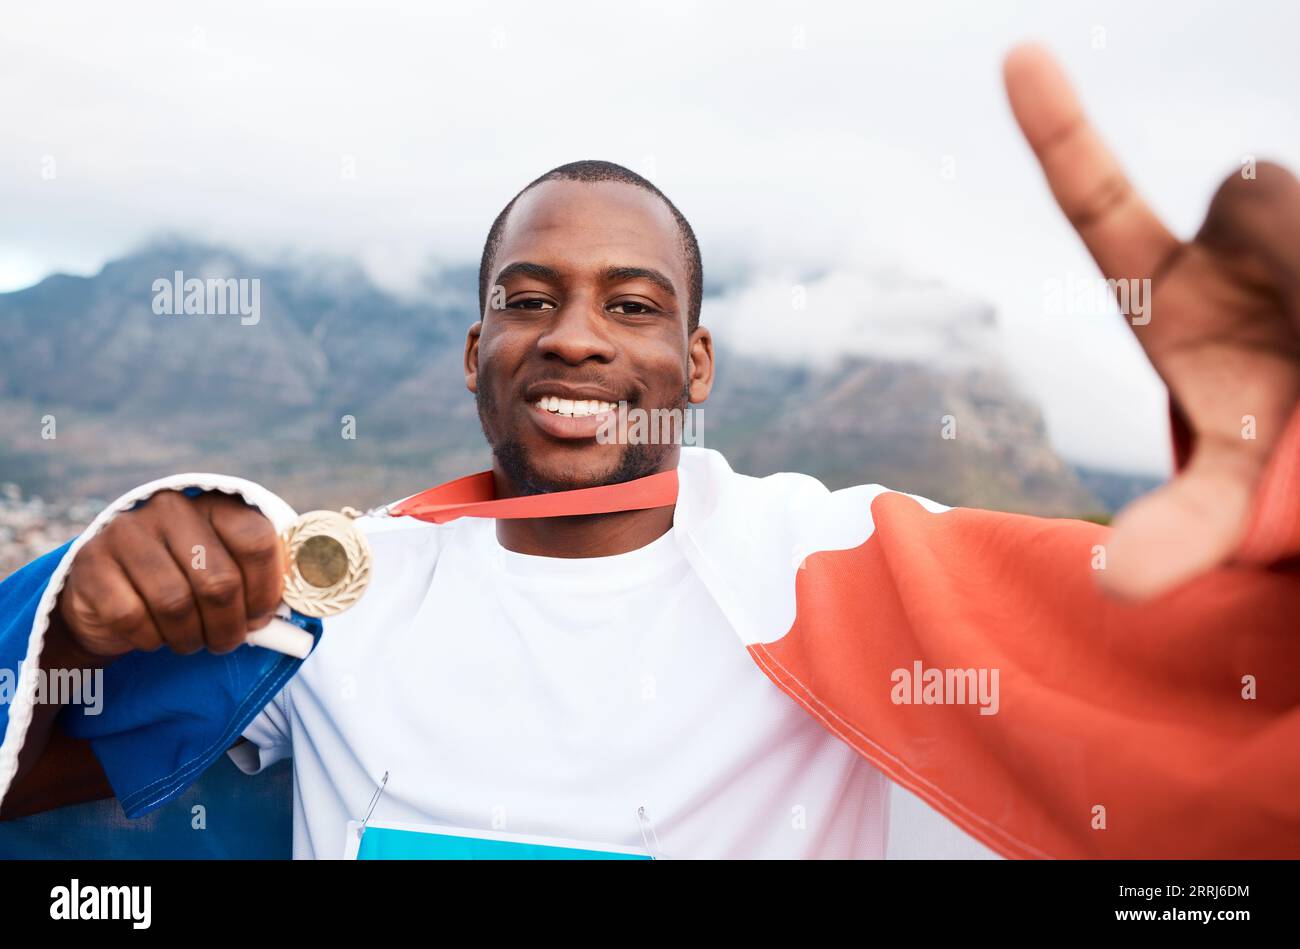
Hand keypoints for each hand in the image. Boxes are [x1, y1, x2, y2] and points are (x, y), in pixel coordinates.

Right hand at [57, 491, 283, 657]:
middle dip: (229, 627)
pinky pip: (133, 618)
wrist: (108, 595)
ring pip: (176, 604)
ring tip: (190, 640)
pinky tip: (152, 635)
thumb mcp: (225, 572)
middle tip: (226, 642)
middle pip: (219, 581)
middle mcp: (171, 509)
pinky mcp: (91, 563)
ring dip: (190, 638)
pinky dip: (149, 640)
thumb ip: (260, 582)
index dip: (266, 589)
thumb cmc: (184, 584)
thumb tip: (295, 606)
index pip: (257, 541)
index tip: (261, 617)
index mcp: (214, 504)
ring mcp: (127, 532)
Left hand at [1004, 44, 1299, 597]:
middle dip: (1296, 247)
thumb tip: (1117, 582)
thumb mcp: (1227, 492)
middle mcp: (1225, 233)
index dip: (1059, 130)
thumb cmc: (1269, 444)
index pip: (1097, 200)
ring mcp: (1281, 218)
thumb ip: (1183, 527)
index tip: (1016, 54)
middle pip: (1261, 192)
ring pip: (1291, 199)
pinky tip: (1299, 322)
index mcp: (1159, 284)